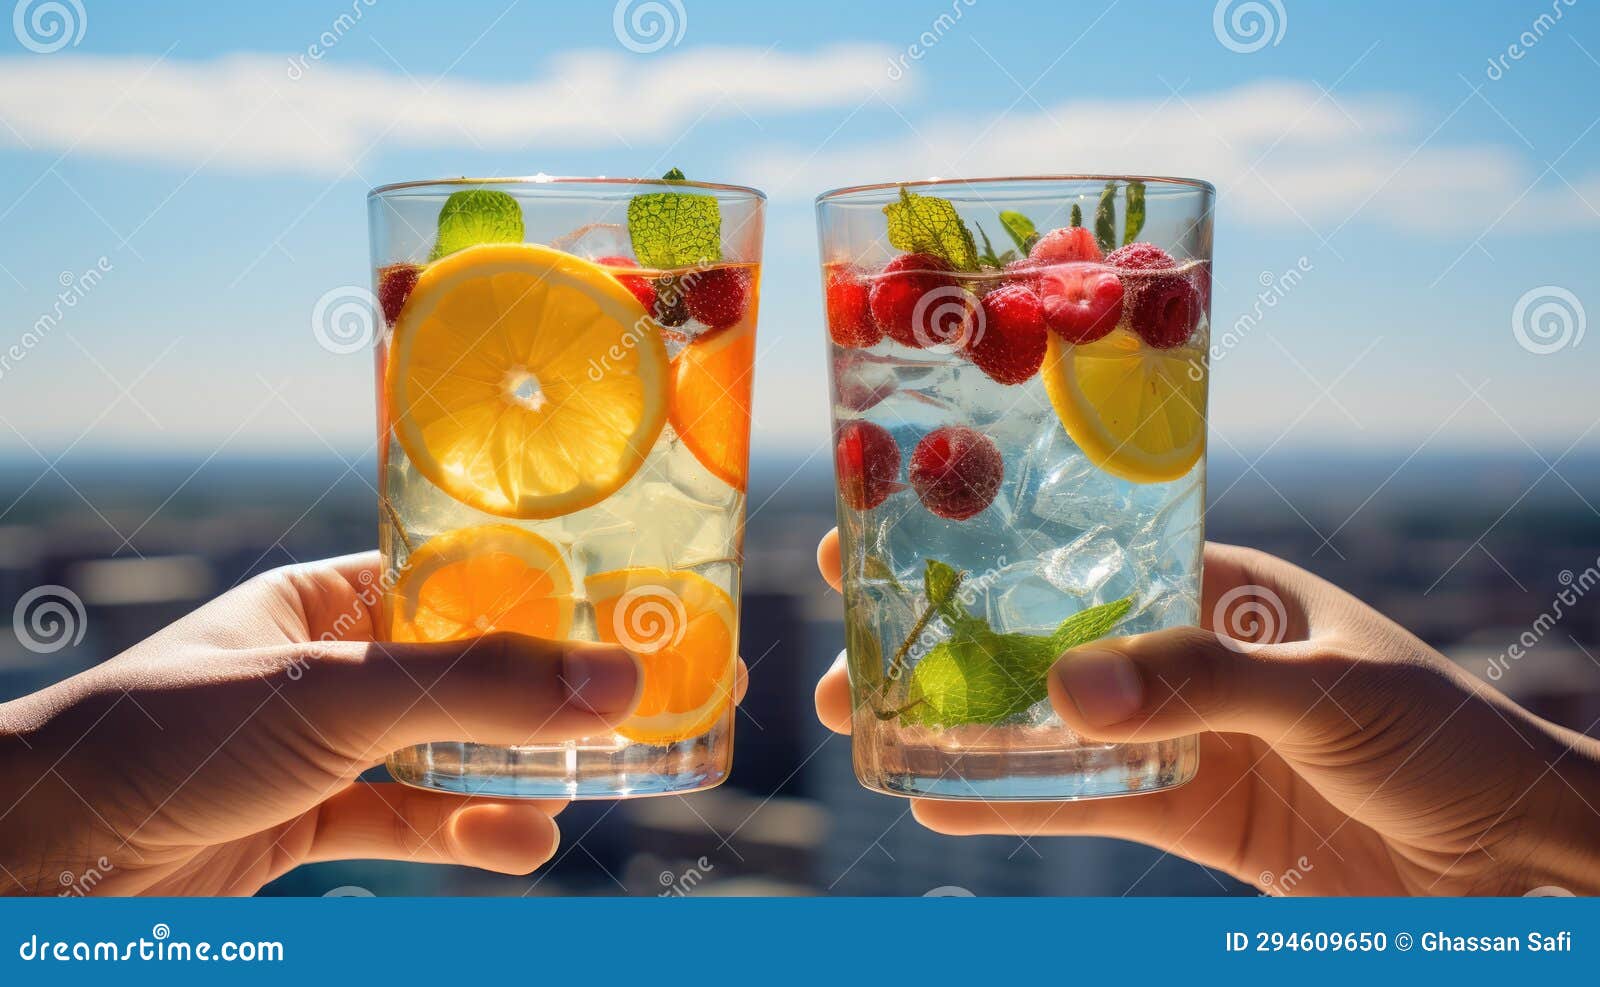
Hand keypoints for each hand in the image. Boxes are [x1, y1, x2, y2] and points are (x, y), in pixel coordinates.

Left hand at [0, 553, 742, 895]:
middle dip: (551, 693)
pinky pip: (411, 824)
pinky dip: (467, 836)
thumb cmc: (165, 733)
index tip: (631, 603)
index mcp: (327, 596)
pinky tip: (521, 843)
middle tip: (649, 698)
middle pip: (469, 672)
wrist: (38, 855)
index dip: (546, 591)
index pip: (460, 577)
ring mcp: (323, 747)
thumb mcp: (336, 696)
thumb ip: (478, 691)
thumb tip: (618, 682)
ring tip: (596, 784)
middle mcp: (331, 665)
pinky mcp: (310, 822)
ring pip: (451, 754)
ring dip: (520, 774)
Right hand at [814, 529, 1599, 895]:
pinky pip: (1080, 800)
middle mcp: (1182, 644)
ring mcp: (1177, 728)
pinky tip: (935, 802)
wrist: (1507, 859)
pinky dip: (1010, 803)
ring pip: (1043, 719)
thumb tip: (1065, 689)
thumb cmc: (1443, 735)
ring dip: (955, 722)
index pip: (1078, 543)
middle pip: (1038, 633)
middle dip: (942, 638)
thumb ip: (1203, 680)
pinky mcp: (1185, 806)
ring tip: (859, 721)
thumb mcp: (1327, 688)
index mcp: (1216, 578)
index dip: (983, 536)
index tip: (890, 528)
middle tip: (842, 648)